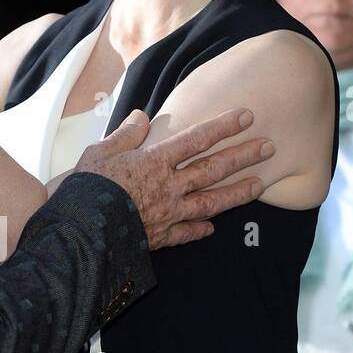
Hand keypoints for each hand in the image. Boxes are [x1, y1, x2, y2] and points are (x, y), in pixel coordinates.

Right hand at [74, 107, 272, 249]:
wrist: (83, 231)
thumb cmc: (87, 187)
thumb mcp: (100, 151)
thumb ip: (126, 134)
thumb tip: (142, 117)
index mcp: (155, 161)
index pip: (197, 139)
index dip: (224, 126)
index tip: (247, 116)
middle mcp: (169, 186)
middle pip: (213, 169)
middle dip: (243, 157)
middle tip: (269, 147)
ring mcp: (169, 213)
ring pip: (211, 201)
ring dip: (237, 193)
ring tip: (260, 185)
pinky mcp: (160, 236)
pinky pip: (187, 232)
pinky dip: (201, 229)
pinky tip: (212, 228)